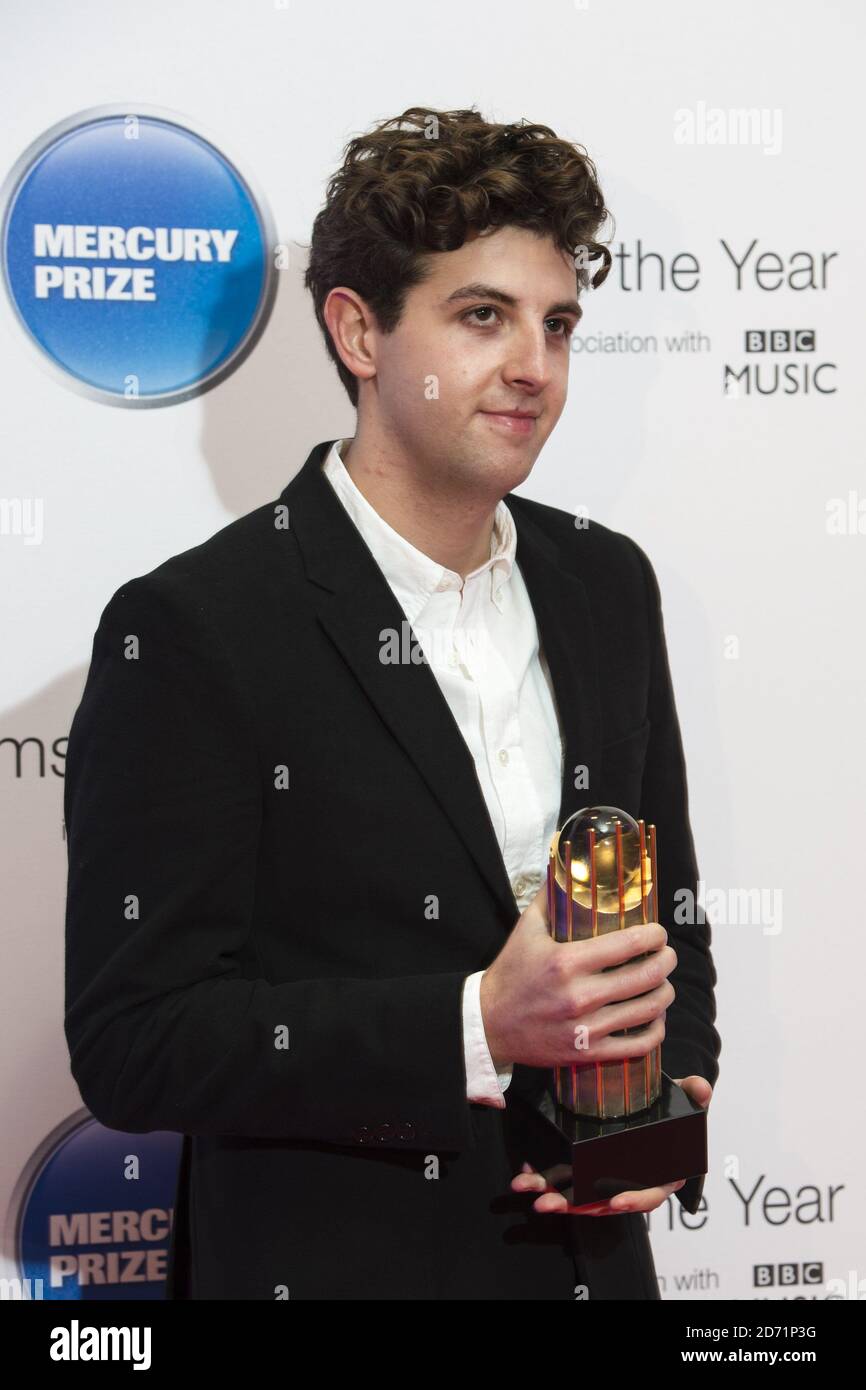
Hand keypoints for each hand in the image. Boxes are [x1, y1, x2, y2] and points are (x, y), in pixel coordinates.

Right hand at [480, 883, 676, 1071]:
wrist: (489, 1023)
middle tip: (668, 955)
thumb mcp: (525, 930)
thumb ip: (549, 897)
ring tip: (664, 984)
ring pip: (649, 1010)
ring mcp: (586, 1028)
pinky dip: (656, 1031)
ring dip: (665, 993)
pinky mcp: (588, 1053)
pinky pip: (638, 1045)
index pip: (629, 944)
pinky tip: (655, 1018)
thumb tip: (567, 866)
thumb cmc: (510, 973)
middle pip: (647, 976)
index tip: (659, 933)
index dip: (655, 936)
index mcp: (566, 961)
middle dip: (667, 961)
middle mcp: (579, 995)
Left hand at [511, 1074, 712, 1216]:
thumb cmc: (668, 1111)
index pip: (650, 1194)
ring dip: (556, 1199)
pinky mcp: (585, 1173)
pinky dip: (546, 1180)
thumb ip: (694, 1095)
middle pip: (606, 1203)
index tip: (617, 1201)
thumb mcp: (684, 1101)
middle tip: (552, 1205)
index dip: (635, 1200)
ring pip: (581, 1197)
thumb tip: (702, 1088)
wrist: (649, 1108)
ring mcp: (606, 1181)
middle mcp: (630, 1183)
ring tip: (533, 1197)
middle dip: (579, 1207)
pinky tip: (527, 1174)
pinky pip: (566, 1182)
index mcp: (659, 1174)